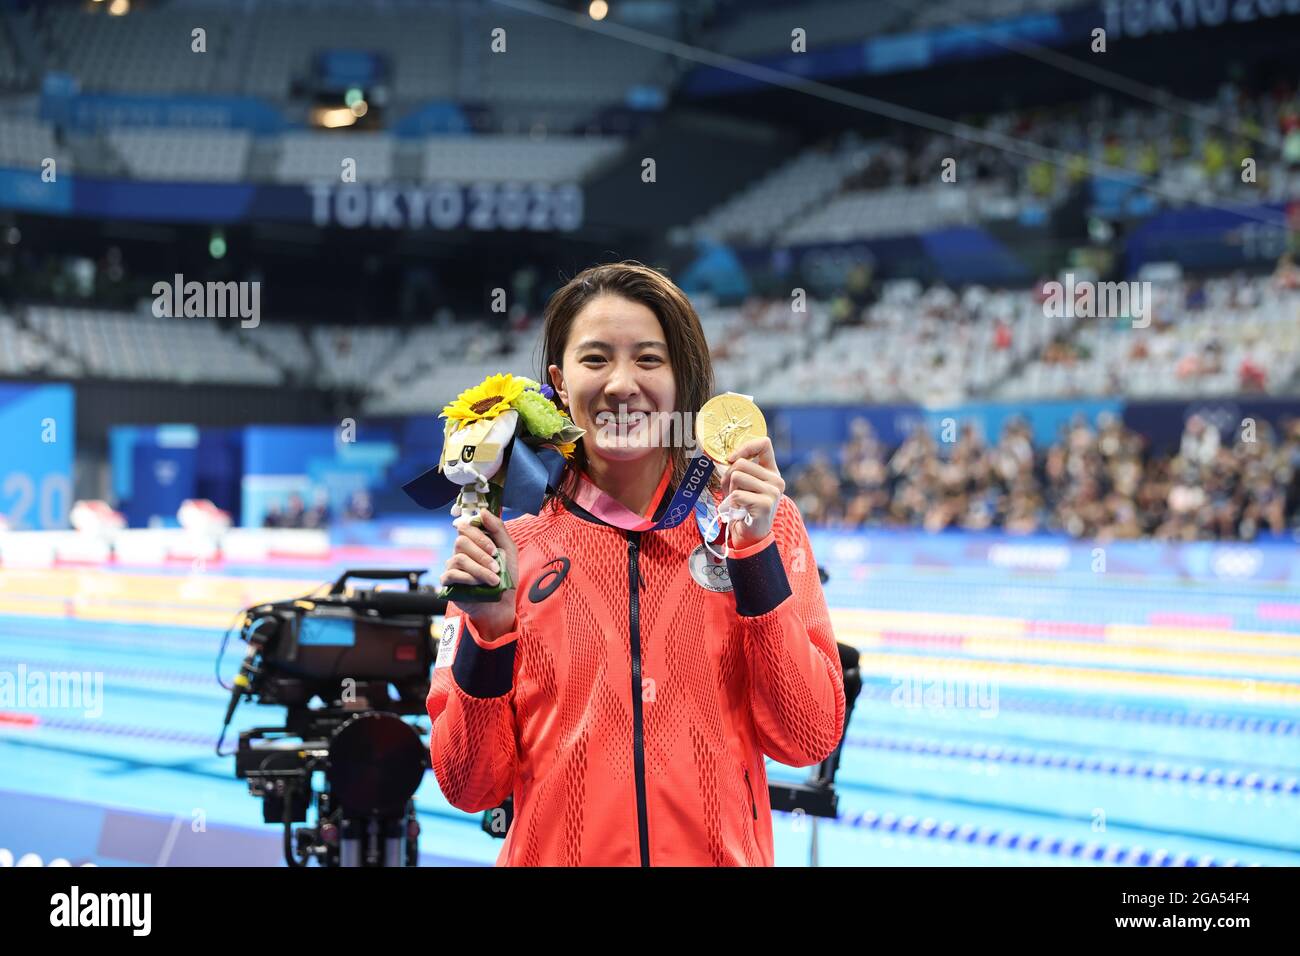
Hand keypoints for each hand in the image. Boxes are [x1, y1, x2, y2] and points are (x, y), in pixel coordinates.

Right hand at [440, 509, 518, 640]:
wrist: (502, 604)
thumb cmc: (505, 576)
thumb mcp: (508, 550)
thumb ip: (497, 528)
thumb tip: (482, 510)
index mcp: (473, 542)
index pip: (466, 528)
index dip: (480, 537)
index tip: (494, 550)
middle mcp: (460, 552)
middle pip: (461, 542)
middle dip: (481, 554)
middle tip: (496, 567)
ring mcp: (452, 566)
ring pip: (459, 559)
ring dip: (479, 569)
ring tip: (494, 580)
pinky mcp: (448, 583)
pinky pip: (451, 574)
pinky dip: (468, 578)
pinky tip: (479, 584)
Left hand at [719, 436, 784, 550]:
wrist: (749, 535)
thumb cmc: (742, 507)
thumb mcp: (741, 484)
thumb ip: (737, 469)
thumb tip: (727, 459)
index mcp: (772, 471)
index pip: (764, 444)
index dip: (745, 447)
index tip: (731, 459)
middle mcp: (776, 479)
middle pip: (741, 463)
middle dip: (728, 477)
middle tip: (732, 493)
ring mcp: (773, 492)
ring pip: (737, 476)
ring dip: (730, 490)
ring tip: (736, 502)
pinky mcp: (766, 504)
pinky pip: (737, 494)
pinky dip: (731, 502)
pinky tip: (738, 510)